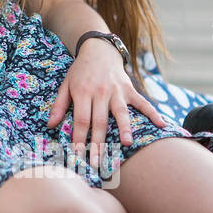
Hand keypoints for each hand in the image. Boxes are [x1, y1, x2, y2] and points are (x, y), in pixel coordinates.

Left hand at [46, 41, 164, 168]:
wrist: (98, 50)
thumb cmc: (80, 72)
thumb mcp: (65, 85)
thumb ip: (59, 105)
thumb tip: (50, 125)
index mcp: (82, 92)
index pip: (80, 120)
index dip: (79, 138)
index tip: (78, 155)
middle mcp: (100, 92)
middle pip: (99, 121)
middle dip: (98, 143)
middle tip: (98, 162)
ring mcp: (117, 91)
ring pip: (121, 112)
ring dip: (124, 128)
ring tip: (127, 144)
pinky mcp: (130, 89)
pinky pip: (143, 102)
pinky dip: (153, 113)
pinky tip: (162, 124)